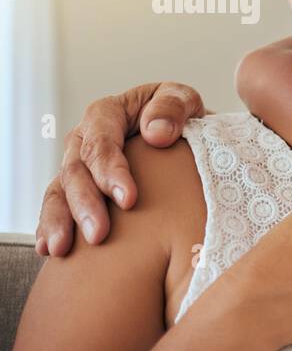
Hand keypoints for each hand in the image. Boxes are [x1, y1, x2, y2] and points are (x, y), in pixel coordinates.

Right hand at [36, 82, 207, 255]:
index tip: (129, 200)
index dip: (111, 170)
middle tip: (98, 235)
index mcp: (107, 114)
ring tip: (61, 249)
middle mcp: (84, 139)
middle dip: (84, 204)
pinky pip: (57, 207)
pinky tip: (48, 251)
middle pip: (76, 171)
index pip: (101, 142)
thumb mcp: (183, 100)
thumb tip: (157, 134)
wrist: (180, 133)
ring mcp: (77, 166)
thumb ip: (173, 107)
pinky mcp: (77, 189)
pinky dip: (50, 227)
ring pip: (59, 192)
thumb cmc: (181, 116)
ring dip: (60, 221)